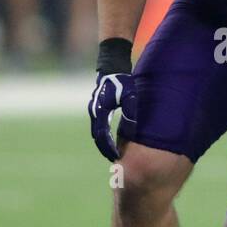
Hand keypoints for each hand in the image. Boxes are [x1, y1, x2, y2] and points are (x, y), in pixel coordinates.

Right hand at [88, 40, 136, 162]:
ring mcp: (94, 108)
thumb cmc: (122, 80)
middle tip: (114, 160)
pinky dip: (103, 134)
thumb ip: (130, 113)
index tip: (115, 158)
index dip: (108, 148)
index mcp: (101, 111)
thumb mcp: (129, 97)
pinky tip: (110, 139)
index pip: (102, 135)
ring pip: (97, 131)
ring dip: (103, 142)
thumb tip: (132, 130)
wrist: (112, 65)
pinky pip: (99, 124)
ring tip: (112, 152)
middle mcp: (95, 111)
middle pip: (97, 136)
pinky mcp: (98, 106)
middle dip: (104, 149)